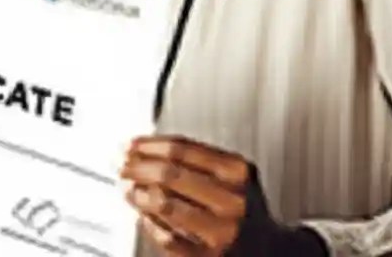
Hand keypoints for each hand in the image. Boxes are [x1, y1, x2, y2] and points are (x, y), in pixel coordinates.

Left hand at [121, 136, 324, 256]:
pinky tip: (143, 215)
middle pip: (170, 174)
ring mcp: (222, 232)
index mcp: (238, 172)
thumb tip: (145, 148)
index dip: (148, 145)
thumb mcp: (232, 175)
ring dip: (138, 194)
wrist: (271, 249)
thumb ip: (197, 159)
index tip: (129, 144)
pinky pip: (168, 238)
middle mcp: (232, 201)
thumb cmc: (243, 208)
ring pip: (166, 205)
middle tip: (120, 165)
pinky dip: (149, 224)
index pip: (182, 148)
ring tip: (127, 188)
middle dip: (137, 167)